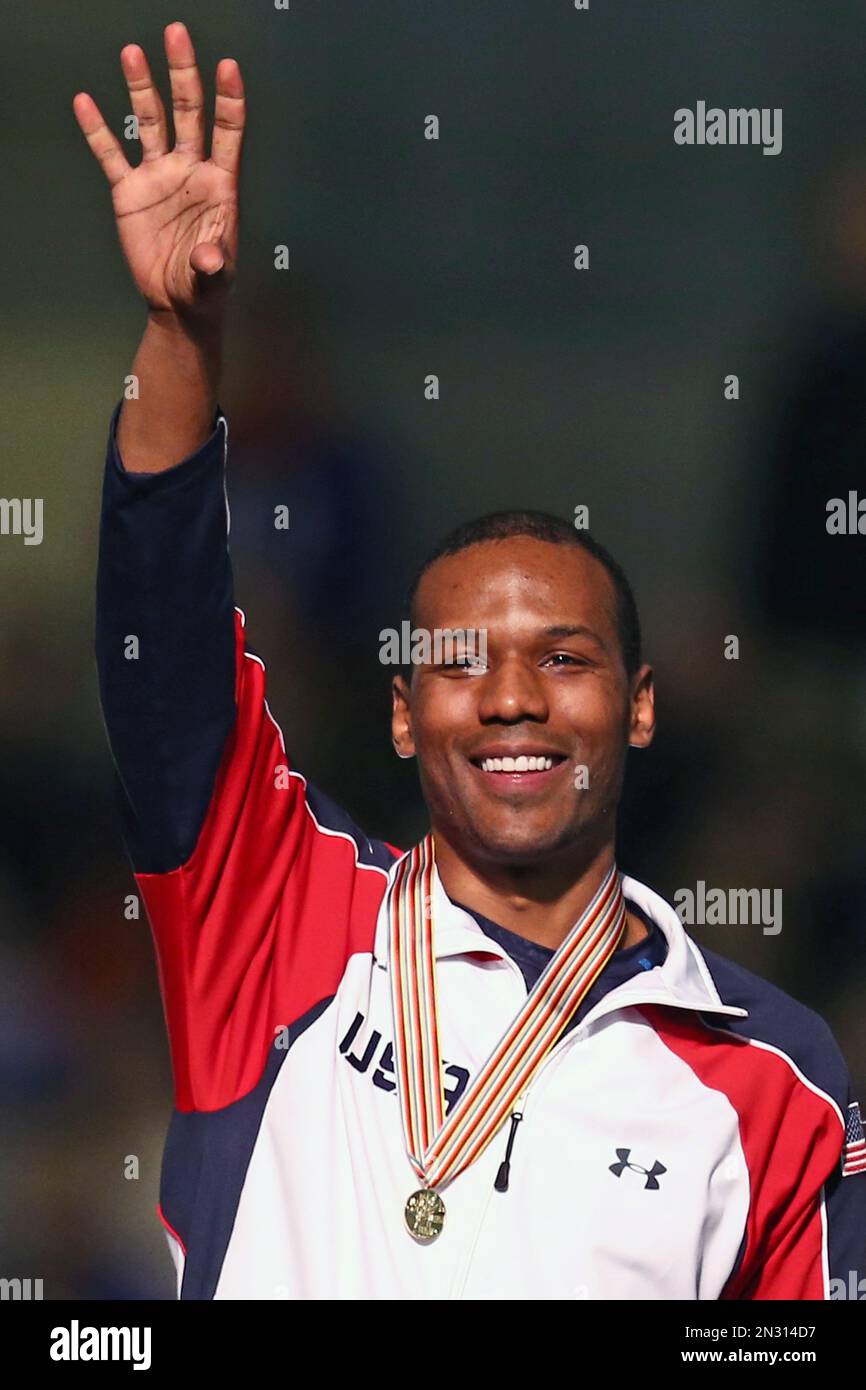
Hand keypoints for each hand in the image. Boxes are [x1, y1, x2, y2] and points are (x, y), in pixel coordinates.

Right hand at [73, 21, 244, 329]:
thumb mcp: (216, 279)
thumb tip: (209, 257)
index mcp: (220, 185)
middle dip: (183, 74)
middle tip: (177, 35)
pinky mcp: (130, 191)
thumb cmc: (207, 287)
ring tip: (132, 52)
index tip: (228, 68)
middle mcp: (190, 170)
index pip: (227, 133)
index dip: (229, 100)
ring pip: (150, 122)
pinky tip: (85, 102)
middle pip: (188, 112)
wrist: (177, 303)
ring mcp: (159, 176)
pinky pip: (111, 155)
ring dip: (142, 88)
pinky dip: (97, 131)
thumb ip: (214, 264)